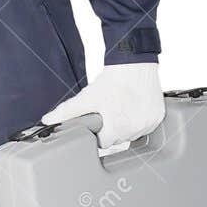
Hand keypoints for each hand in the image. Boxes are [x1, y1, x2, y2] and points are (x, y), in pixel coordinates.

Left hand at [41, 63, 164, 151]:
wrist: (134, 63)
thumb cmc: (112, 80)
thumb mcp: (87, 97)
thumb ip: (66, 111)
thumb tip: (48, 121)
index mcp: (118, 128)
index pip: (104, 143)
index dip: (99, 134)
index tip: (99, 123)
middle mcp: (136, 128)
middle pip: (119, 139)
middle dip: (113, 129)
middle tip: (110, 112)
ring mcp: (149, 123)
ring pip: (133, 135)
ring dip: (127, 126)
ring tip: (121, 108)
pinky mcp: (158, 117)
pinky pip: (146, 127)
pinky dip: (140, 121)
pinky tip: (133, 108)